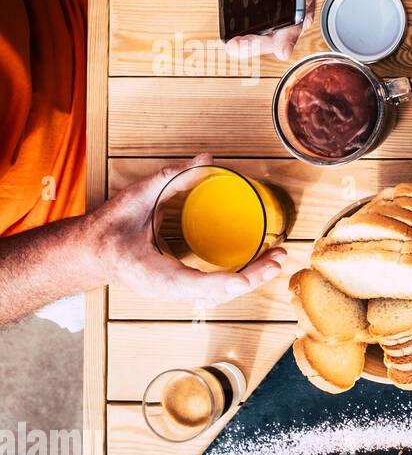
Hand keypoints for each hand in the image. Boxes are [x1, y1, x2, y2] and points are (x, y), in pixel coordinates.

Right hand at [86, 155, 286, 305]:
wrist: (87, 252)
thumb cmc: (108, 228)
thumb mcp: (138, 197)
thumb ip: (172, 177)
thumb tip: (205, 158)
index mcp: (160, 275)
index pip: (206, 285)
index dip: (236, 279)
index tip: (261, 267)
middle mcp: (171, 291)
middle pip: (222, 294)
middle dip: (255, 277)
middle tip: (280, 257)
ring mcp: (174, 294)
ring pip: (220, 296)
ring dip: (249, 281)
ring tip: (274, 262)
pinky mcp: (177, 290)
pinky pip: (212, 292)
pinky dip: (235, 282)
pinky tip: (253, 268)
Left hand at [191, 0, 318, 60]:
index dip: (304, 5)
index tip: (298, 24)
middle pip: (297, 7)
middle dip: (284, 33)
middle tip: (270, 50)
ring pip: (282, 19)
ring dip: (265, 40)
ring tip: (239, 50)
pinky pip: (266, 17)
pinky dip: (255, 34)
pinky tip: (238, 44)